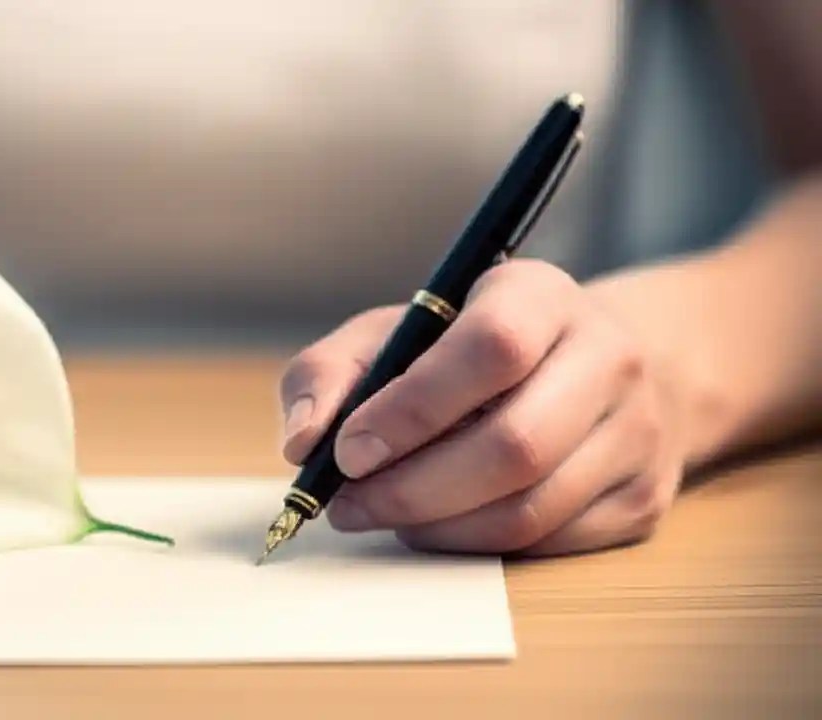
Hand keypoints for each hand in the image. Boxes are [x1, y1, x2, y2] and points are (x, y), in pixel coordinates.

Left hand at [279, 259, 682, 555]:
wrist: (596, 368)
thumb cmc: (469, 350)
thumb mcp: (395, 333)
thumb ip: (329, 374)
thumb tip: (301, 442)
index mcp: (541, 295)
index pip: (491, 349)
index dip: (413, 409)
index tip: (349, 450)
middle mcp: (607, 357)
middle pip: (514, 446)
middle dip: (412, 490)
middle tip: (348, 505)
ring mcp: (637, 432)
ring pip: (529, 509)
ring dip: (436, 528)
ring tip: (383, 513)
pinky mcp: (643, 497)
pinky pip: (548, 544)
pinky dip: (475, 545)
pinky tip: (438, 523)